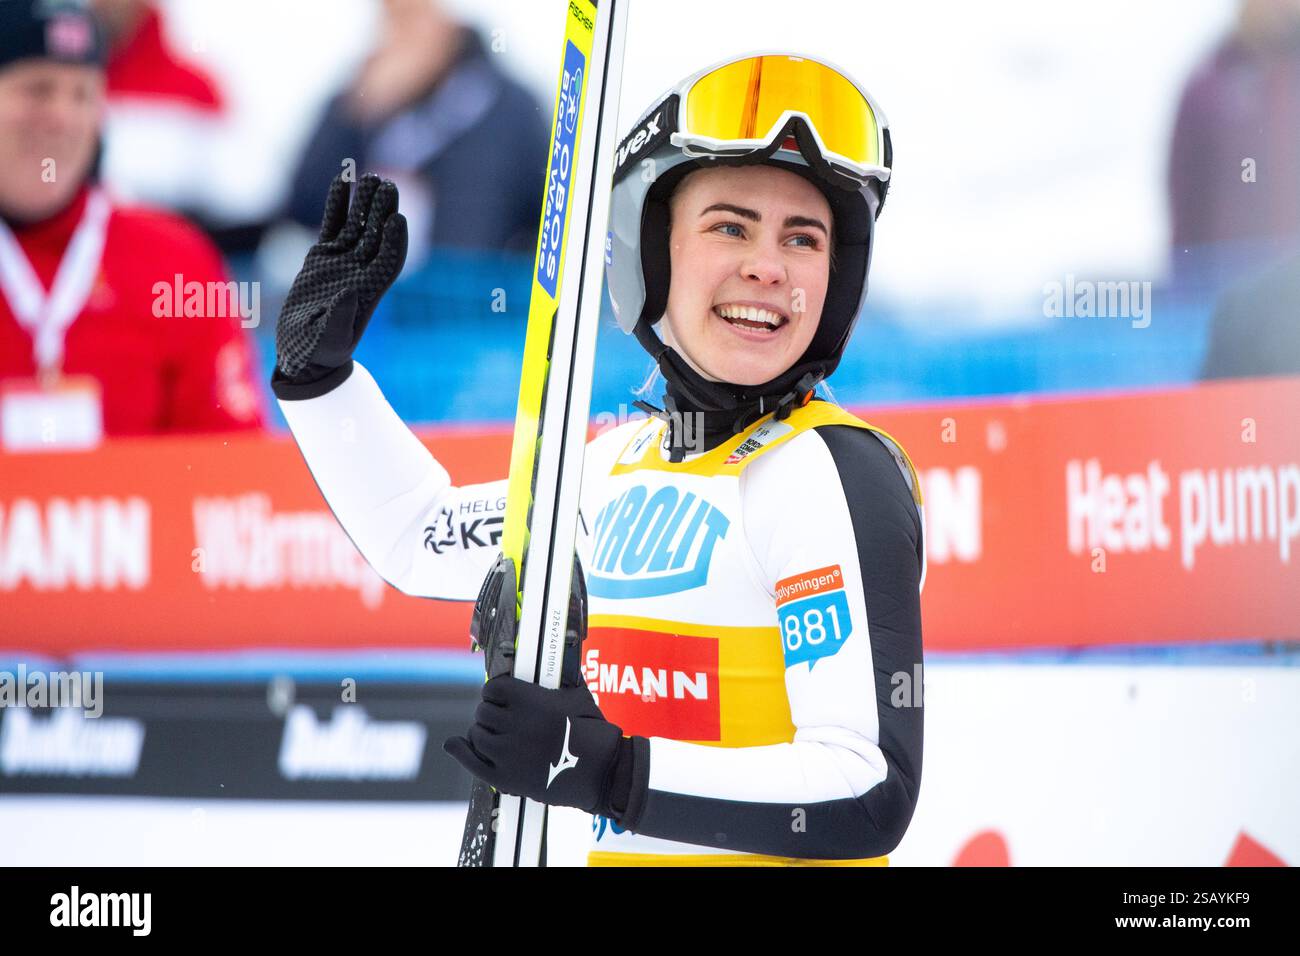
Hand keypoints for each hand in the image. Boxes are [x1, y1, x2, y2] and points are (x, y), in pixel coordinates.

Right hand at [271, 173, 407, 399]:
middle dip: (383, 211)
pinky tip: (342, 179)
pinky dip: (337, 203)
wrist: (302, 353)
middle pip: (377, 235)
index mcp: (368, 291)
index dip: (394, 240)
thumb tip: (351, 293)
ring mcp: (343, 261)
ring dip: (365, 201)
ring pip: (357, 224)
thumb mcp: (329, 340)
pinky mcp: (323, 256)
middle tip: (389, 184)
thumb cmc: (318, 352)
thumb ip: (341, 319)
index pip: (388, 260)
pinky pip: (333, 223)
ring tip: (370, 176)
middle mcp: (360, 272)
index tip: (397, 218)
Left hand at [444, 675, 627, 815]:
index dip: (494, 692)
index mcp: (529, 699)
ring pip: (477, 735)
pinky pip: (473, 761)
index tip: (499, 696)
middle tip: (499, 719)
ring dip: (482, 733)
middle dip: (489, 714)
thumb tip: (559, 652)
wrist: (600, 769)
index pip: (493, 688)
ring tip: (492, 735)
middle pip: (483, 712)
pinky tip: (454, 744)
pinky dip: (460, 751)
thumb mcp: (577, 695)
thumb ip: (558, 679)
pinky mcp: (506, 776)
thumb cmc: (592, 730)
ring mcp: (507, 752)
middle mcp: (514, 723)